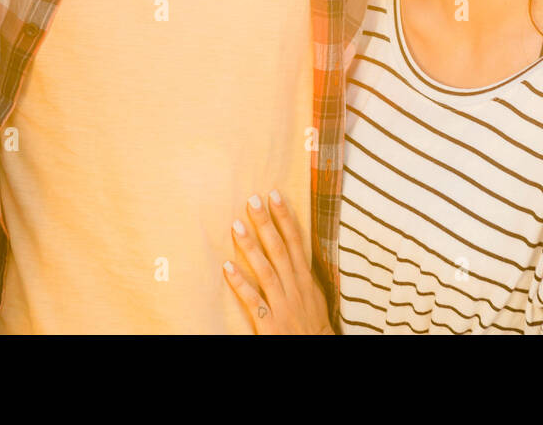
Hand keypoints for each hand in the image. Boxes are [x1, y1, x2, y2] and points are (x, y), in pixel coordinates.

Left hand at [223, 190, 333, 334]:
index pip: (295, 241)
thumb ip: (301, 270)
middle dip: (266, 223)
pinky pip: (253, 300)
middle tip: (253, 200)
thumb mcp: (314, 292)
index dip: (285, 217)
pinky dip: (240, 284)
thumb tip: (293, 246)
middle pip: (279, 249)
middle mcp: (294, 286)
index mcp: (305, 277)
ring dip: (250, 247)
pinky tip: (226, 267)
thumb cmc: (313, 322)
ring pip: (265, 270)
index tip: (274, 194)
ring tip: (235, 226)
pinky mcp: (270, 321)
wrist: (316, 348)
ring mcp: (282, 303)